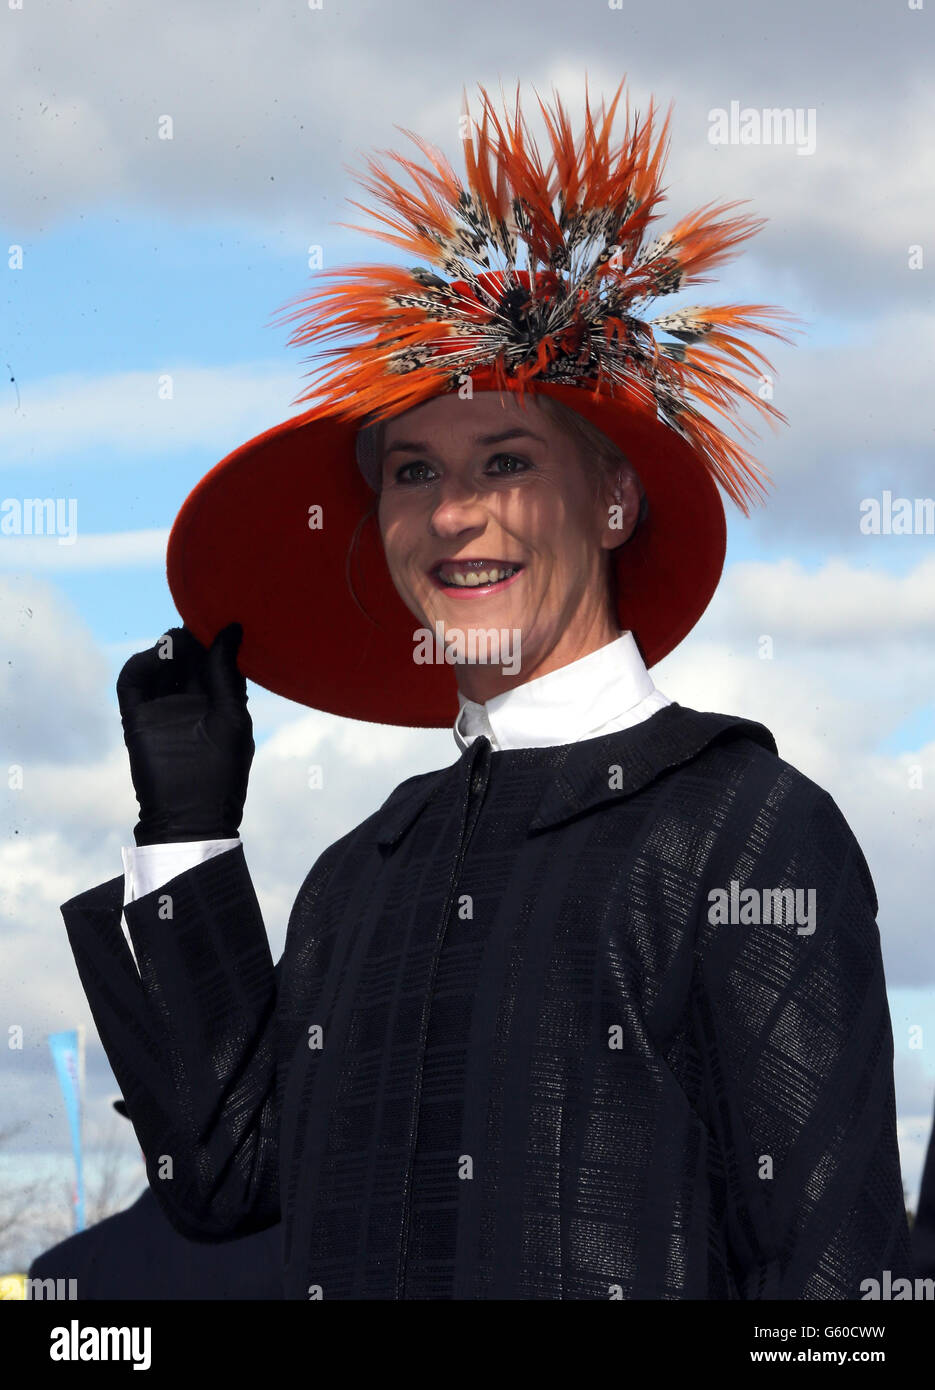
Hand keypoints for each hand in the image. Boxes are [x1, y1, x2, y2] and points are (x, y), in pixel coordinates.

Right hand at [116, 623, 254, 846]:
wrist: (190, 818)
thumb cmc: (222, 774)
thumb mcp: (231, 717)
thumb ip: (226, 674)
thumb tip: (232, 627)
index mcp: (219, 702)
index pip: (212, 660)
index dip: (212, 640)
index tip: (214, 622)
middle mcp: (189, 702)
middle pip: (184, 658)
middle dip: (187, 640)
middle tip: (191, 630)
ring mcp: (162, 710)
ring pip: (158, 666)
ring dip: (165, 649)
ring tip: (175, 644)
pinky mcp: (136, 719)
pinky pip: (131, 684)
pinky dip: (140, 665)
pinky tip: (156, 658)